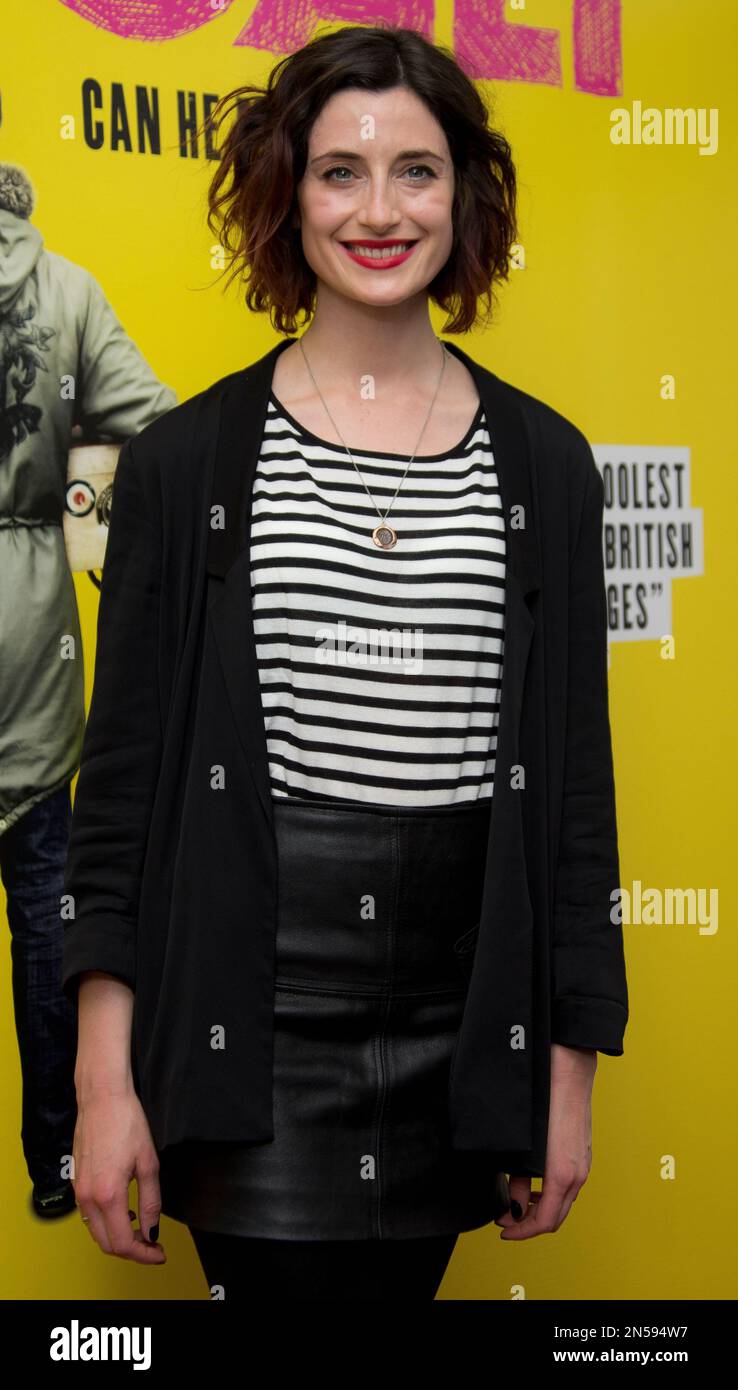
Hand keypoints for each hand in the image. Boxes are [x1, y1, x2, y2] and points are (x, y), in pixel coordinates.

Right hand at [72, 1080, 165, 1263]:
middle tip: (153, 1245)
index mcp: (108, 1194)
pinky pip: (88, 1214)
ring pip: (95, 1231)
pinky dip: (106, 1222)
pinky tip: (123, 1210)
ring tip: (140, 1227)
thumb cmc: (127, 1123)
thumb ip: (151, 1202)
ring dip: (117, 1237)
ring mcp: (78, 1189)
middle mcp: (87, 1197)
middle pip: (106, 1243)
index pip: (123, 1243)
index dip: (143, 1254)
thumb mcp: (148, 1163)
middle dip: (131, 1250)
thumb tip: (152, 1230)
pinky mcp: (75, 1181)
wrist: (102, 1098)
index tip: (159, 1252)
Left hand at [496, 1043, 596, 1239]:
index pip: (544, 1221)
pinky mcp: (582, 1152)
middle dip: (529, 1224)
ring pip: (564, 1202)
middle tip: (504, 1219)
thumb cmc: (544, 1099)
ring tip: (516, 1202)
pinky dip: (551, 1194)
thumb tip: (513, 1205)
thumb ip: (518, 1179)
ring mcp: (583, 1163)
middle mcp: (577, 1173)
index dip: (522, 1232)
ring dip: (541, 1209)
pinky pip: (569, 1185)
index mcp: (562, 1174)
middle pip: (556, 1217)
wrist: (569, 1067)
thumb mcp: (523, 1146)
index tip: (502, 1229)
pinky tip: (534, 1183)